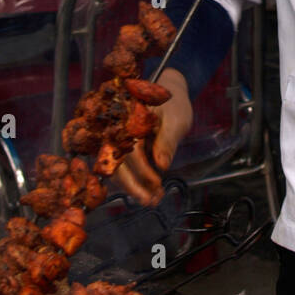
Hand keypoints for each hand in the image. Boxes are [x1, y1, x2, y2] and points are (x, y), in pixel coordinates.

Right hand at [114, 69, 193, 205]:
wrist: (169, 93)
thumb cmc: (173, 105)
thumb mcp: (176, 120)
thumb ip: (167, 142)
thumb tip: (162, 165)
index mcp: (130, 118)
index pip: (130, 150)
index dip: (142, 171)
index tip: (156, 184)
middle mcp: (119, 130)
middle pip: (117, 163)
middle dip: (132, 186)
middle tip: (149, 201)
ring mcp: (119, 140)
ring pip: (118, 168)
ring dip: (133, 187)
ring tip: (152, 200)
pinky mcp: (124, 148)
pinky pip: (124, 167)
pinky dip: (135, 181)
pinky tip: (149, 191)